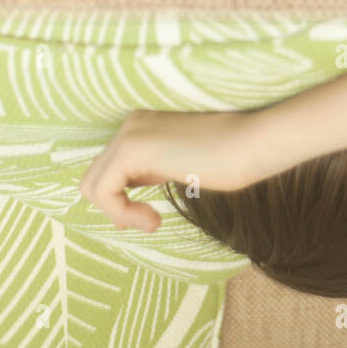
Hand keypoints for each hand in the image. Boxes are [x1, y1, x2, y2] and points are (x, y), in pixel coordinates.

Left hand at [80, 108, 263, 231]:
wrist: (254, 143)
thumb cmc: (232, 158)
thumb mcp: (181, 167)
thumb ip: (149, 176)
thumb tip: (119, 211)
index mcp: (142, 125)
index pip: (110, 169)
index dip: (120, 201)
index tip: (149, 219)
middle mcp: (130, 124)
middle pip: (94, 177)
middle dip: (116, 208)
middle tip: (152, 223)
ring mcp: (128, 133)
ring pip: (92, 186)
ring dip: (118, 213)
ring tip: (153, 223)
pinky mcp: (131, 148)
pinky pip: (103, 192)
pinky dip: (121, 213)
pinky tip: (154, 219)